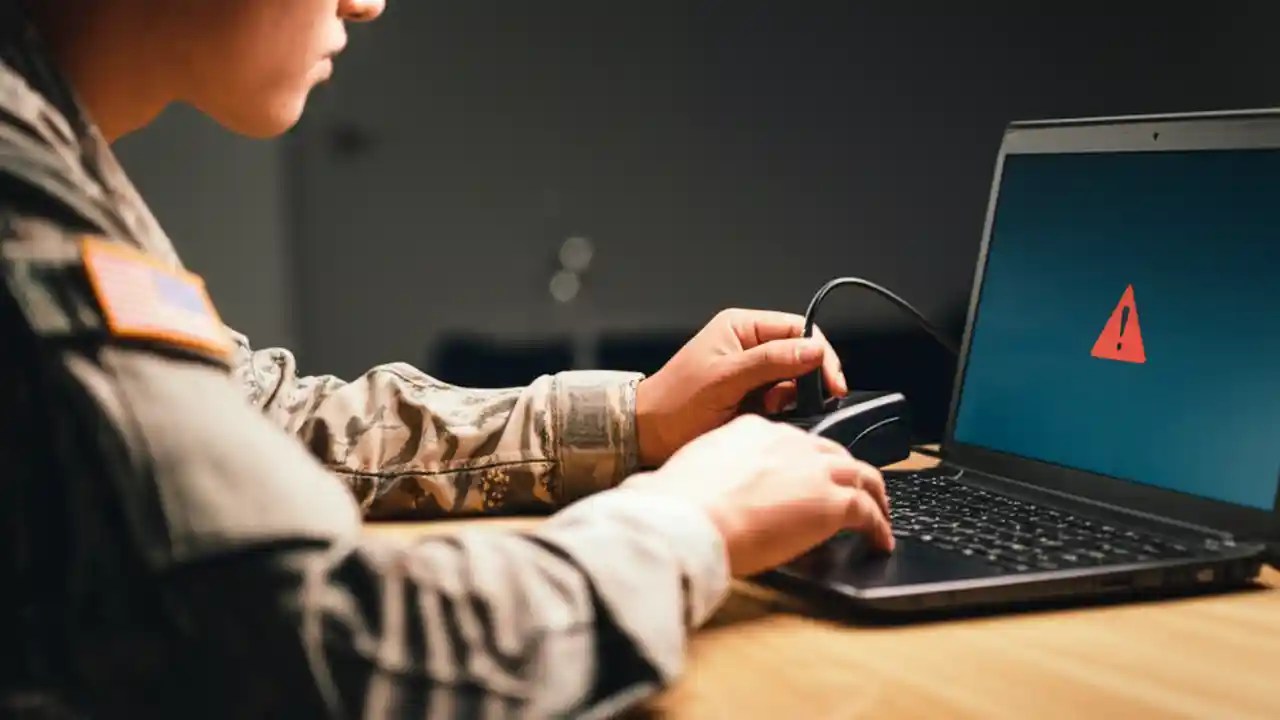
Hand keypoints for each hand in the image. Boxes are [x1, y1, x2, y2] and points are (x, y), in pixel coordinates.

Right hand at [622, 415, 891, 576]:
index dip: (806, 461)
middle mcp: (788, 442)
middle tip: (855, 493)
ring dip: (874, 498)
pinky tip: (880, 540)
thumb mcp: (695, 472)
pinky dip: (880, 526)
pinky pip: (869, 511)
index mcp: (752, 430)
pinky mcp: (831, 501)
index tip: (809, 477)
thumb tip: (708, 494)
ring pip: (862, 477)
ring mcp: (813, 469)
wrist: (686, 518)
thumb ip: (713, 473)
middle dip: (849, 473)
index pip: (793, 441)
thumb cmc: (678, 505)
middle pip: (834, 453)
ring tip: (879, 517)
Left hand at [635, 308, 846, 465]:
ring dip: (793, 398)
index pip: (798, 329)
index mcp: (742, 327)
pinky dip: (782, 411)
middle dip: (808, 379)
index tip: (832, 383)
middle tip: (813, 402)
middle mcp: (750, 345)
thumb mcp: (725, 379)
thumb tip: (814, 350)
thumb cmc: (675, 403)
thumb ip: (770, 362)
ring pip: (795, 381)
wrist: (649, 436)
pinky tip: (766, 417)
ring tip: (771, 410)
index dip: (819, 353)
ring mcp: (752, 373)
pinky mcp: (752, 397)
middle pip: (801, 354)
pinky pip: (783, 401)